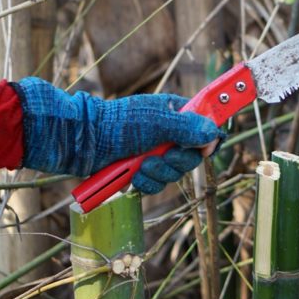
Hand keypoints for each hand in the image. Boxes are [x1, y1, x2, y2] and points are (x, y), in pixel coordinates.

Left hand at [12, 78, 224, 193]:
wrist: (83, 142)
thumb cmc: (119, 124)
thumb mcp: (158, 122)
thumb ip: (189, 127)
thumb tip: (215, 134)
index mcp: (177, 113)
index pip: (206, 127)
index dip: (208, 140)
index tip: (203, 149)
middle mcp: (169, 133)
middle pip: (192, 156)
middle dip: (177, 161)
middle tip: (161, 155)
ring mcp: (155, 153)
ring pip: (174, 173)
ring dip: (158, 173)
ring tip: (139, 165)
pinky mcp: (141, 171)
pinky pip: (157, 184)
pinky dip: (146, 183)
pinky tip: (133, 175)